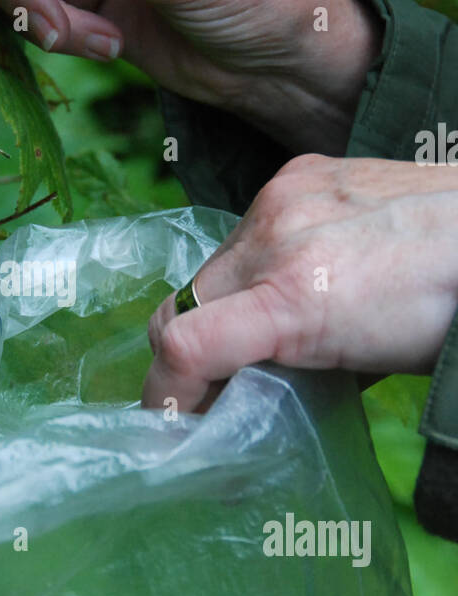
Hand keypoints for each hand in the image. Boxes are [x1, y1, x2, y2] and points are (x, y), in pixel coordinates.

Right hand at [142, 155, 457, 411]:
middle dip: (189, 355)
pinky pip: (246, 230)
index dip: (165, 393)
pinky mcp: (296, 174)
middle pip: (181, 306)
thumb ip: (288, 373)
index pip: (182, 343)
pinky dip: (257, 262)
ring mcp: (283, 198)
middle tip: (216, 387)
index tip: (175, 421)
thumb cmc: (445, 316)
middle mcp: (276, 239)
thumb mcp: (364, 368)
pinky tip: (301, 273)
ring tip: (269, 326)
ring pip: (212, 268)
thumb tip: (241, 387)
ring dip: (223, 305)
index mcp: (295, 298)